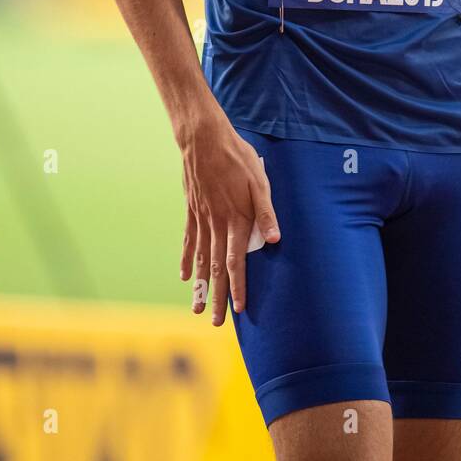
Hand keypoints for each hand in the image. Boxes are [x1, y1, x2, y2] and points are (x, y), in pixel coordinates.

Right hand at [178, 105, 280, 324]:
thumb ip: (266, 212)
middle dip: (217, 296)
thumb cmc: (238, 158)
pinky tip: (186, 276)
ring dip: (201, 285)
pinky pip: (189, 241)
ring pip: (201, 259)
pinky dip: (188, 260)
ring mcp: (201, 218)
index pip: (236, 260)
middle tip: (215, 322)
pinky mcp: (192, 210)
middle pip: (216, 266)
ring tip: (197, 308)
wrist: (204, 139)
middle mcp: (216, 224)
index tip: (238, 308)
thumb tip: (274, 240)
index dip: (238, 285)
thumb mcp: (259, 181)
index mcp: (235, 218)